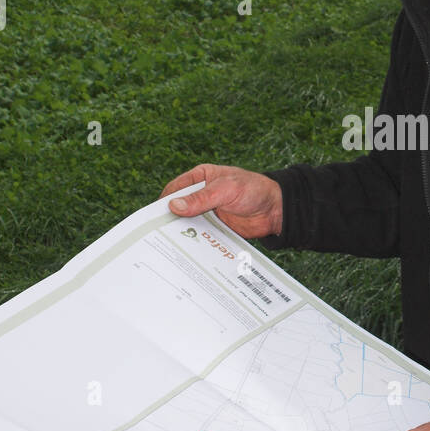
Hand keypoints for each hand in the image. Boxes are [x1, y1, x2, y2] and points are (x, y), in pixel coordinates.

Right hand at [160, 163, 282, 239]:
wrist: (276, 210)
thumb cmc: (253, 190)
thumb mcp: (226, 190)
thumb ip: (201, 198)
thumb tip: (173, 206)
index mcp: (200, 177)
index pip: (175, 189)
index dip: (163, 202)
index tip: (153, 218)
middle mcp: (201, 195)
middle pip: (178, 208)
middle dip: (169, 221)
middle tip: (156, 236)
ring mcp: (207, 212)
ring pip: (188, 223)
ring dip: (181, 233)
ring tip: (168, 248)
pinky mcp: (215, 228)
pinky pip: (201, 236)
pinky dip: (195, 243)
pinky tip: (187, 253)